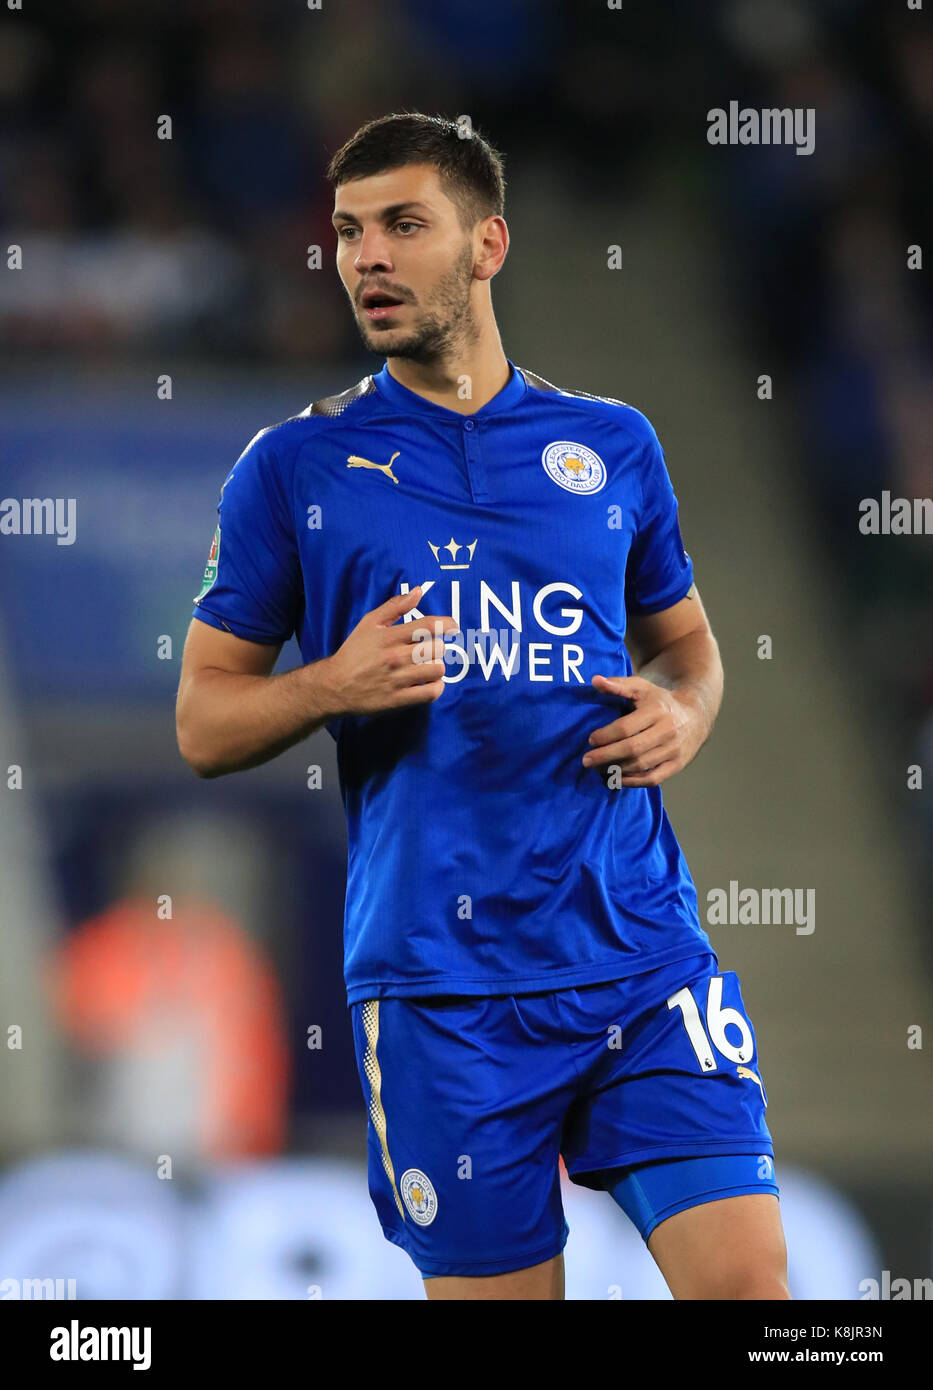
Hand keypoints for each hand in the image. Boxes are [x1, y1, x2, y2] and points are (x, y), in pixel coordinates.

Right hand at [320, 586, 457, 716]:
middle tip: (428, 651)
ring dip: (436, 668)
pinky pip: (432, 693)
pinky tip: (428, 683)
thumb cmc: (354, 652)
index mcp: (390, 636)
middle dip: (437, 648)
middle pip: (437, 649)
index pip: (428, 626)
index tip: (453, 627)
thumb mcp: (369, 623)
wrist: (335, 685)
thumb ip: (395, 606)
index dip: (447, 625)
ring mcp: (398, 680)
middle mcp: (395, 657)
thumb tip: (418, 591)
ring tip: (426, 667)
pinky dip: (436, 687)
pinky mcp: (399, 700)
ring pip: (437, 670)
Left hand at [581, 673, 707, 786]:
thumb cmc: (661, 702)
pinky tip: (617, 779)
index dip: (606, 735)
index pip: (627, 727)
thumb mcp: (642, 688)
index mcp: (657, 711)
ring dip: (616, 770)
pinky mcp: (677, 765)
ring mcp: (674, 750)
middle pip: (632, 749)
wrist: (696, 716)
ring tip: (598, 770)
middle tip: (587, 760)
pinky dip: (633, 782)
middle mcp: (667, 731)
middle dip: (606, 756)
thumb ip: (618, 685)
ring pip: (641, 765)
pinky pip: (653, 778)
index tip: (591, 740)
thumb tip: (595, 680)